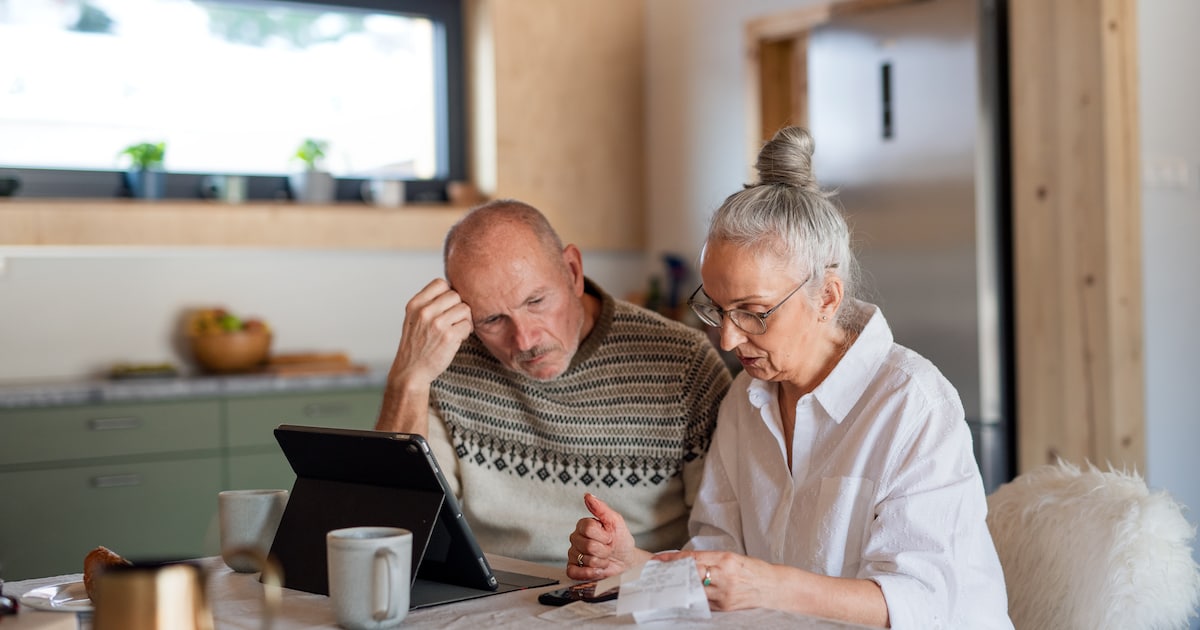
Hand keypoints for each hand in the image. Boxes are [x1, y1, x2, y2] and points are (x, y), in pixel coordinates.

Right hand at [375, 279, 472, 433]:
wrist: (410, 371)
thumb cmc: (415, 345)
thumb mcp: (413, 318)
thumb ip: (428, 303)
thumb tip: (454, 290)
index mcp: (415, 304)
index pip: (440, 283)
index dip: (448, 293)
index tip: (447, 306)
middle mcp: (424, 311)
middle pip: (455, 295)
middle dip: (458, 307)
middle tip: (454, 320)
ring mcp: (437, 324)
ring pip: (465, 309)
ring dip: (465, 319)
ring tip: (456, 329)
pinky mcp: (449, 337)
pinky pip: (468, 325)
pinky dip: (467, 332)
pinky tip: (458, 338)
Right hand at [566, 493, 644, 579]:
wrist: (625, 560)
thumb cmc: (621, 540)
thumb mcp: (616, 521)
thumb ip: (601, 508)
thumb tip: (588, 496)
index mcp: (583, 525)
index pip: (588, 528)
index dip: (604, 536)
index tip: (610, 537)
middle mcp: (576, 538)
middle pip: (588, 546)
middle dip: (604, 550)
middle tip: (608, 549)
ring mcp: (573, 554)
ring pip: (585, 560)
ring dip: (601, 562)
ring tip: (604, 558)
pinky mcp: (573, 569)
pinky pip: (574, 572)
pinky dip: (590, 573)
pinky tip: (598, 569)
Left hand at [652, 550, 775, 611]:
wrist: (774, 589)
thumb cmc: (754, 571)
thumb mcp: (733, 558)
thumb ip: (711, 560)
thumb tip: (686, 562)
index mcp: (726, 560)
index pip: (692, 558)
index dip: (672, 559)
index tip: (658, 559)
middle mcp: (724, 576)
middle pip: (689, 575)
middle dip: (672, 574)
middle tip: (656, 573)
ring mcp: (724, 594)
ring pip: (693, 590)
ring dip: (679, 587)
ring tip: (667, 584)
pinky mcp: (725, 608)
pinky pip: (703, 602)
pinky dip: (693, 598)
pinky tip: (684, 596)